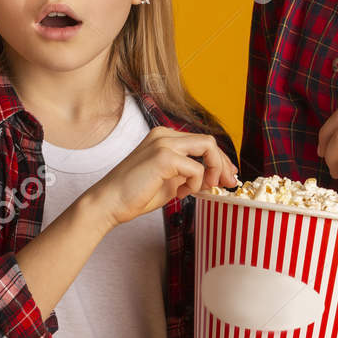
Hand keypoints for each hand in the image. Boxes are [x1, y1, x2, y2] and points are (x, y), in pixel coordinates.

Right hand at [86, 127, 237, 228]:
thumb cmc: (135, 195)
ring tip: (206, 189)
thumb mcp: (169, 182)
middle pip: (209, 141)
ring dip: (214, 170)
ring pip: (208, 147)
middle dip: (223, 164)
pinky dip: (195, 184)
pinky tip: (180, 194)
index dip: (219, 159)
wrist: (108, 203)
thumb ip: (189, 175)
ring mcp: (163, 143)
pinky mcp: (163, 156)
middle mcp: (164, 134)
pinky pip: (195, 169)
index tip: (227, 177)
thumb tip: (212, 178)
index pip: (201, 142)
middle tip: (228, 184)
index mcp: (164, 137)